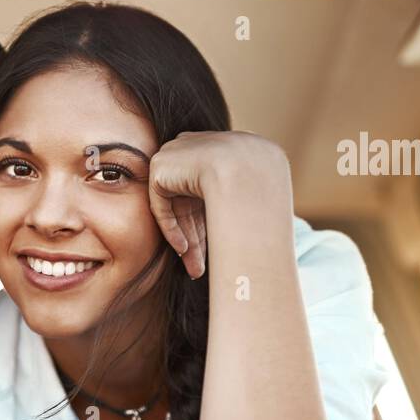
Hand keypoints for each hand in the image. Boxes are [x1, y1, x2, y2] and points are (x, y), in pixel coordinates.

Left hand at [147, 131, 290, 278]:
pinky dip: (171, 229)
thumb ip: (236, 202)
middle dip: (197, 238)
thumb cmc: (258, 181)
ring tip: (194, 269)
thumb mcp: (250, 192)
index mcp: (216, 150)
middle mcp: (194, 150)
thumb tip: (249, 226)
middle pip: (190, 203)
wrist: (245, 167)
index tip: (216, 248)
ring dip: (186, 240)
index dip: (210, 224)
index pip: (206, 192)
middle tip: (201, 267)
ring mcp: (175, 155)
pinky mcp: (160, 166)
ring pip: (177, 207)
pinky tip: (183, 250)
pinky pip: (161, 204)